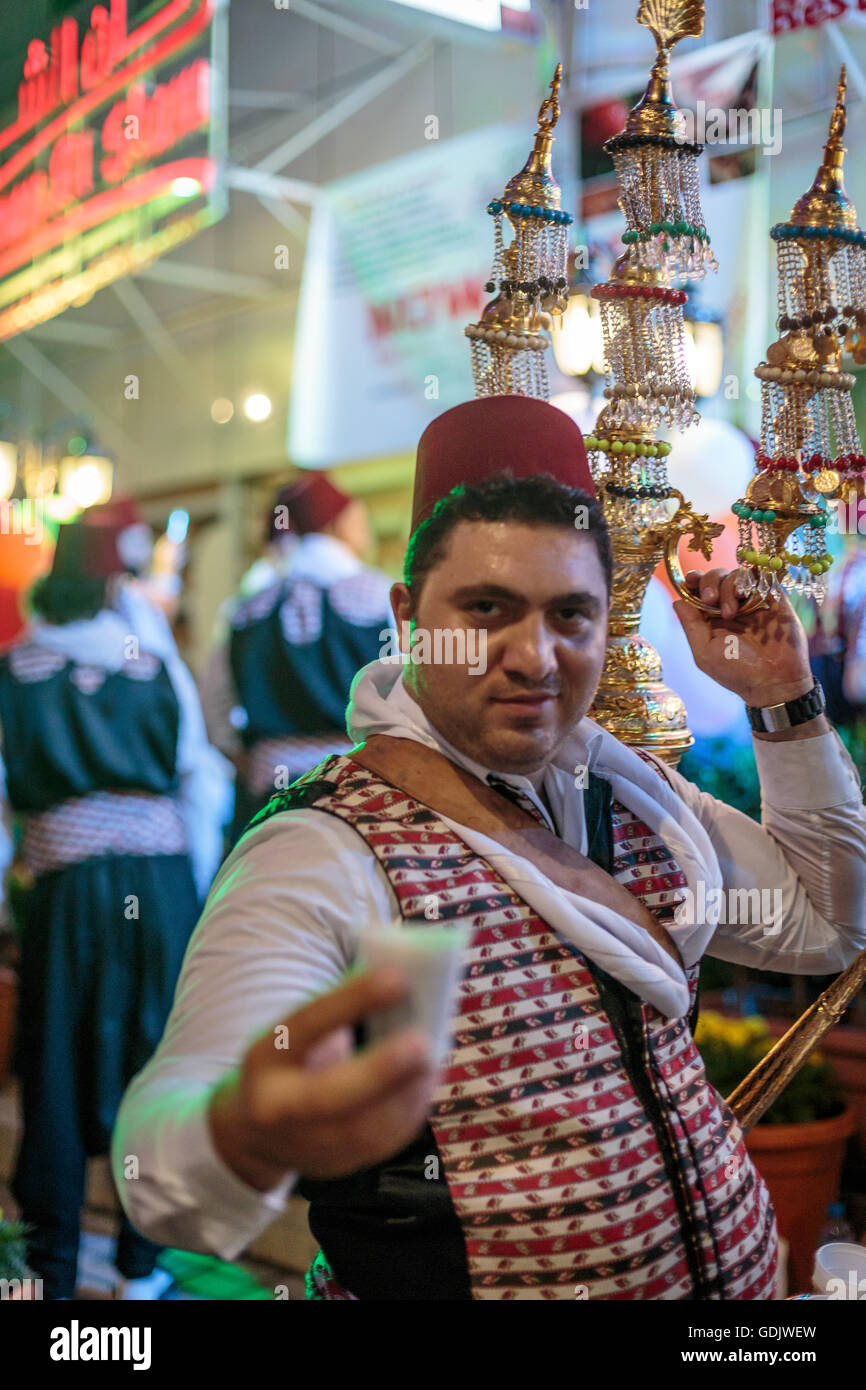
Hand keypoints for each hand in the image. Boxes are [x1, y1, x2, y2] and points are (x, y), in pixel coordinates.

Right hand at [208, 968, 436, 1189]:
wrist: (254, 1135)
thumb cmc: (288, 1064)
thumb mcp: (293, 1033)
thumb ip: (336, 1013)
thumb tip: (399, 981)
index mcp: (267, 1060)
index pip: (306, 1026)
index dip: (352, 1000)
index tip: (397, 978)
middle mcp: (280, 1109)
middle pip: (329, 1097)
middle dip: (380, 1071)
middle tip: (421, 1041)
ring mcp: (307, 1147)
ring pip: (362, 1130)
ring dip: (407, 1093)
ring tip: (432, 1059)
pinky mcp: (337, 1167)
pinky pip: (380, 1145)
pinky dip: (410, 1112)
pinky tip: (425, 1084)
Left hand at [672, 568, 813, 706]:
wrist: (774, 681)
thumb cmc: (737, 672)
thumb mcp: (705, 652)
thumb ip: (691, 625)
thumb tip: (676, 601)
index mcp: (711, 618)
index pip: (698, 589)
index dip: (693, 580)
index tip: (690, 581)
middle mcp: (731, 606)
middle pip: (716, 576)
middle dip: (709, 582)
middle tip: (710, 599)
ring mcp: (752, 602)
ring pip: (737, 574)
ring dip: (728, 586)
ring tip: (732, 610)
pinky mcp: (773, 599)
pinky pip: (762, 575)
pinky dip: (750, 578)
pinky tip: (746, 594)